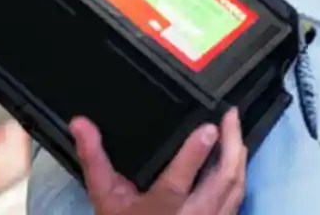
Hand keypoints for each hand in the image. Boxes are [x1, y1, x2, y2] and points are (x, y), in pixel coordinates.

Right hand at [70, 108, 247, 214]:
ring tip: (235, 128)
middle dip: (231, 146)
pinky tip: (235, 157)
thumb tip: (80, 123)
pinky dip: (238, 175)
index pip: (178, 183)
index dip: (194, 155)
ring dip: (239, 157)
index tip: (208, 128)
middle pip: (222, 182)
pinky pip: (236, 199)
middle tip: (231, 114)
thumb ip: (94, 159)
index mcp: (160, 210)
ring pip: (235, 190)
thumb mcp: (104, 197)